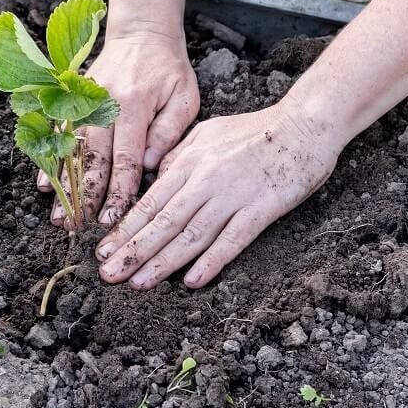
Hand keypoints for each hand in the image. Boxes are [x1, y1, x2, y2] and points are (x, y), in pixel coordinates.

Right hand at [40, 29, 198, 227]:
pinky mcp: (72, 99)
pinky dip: (51, 158)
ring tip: (59, 216)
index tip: (113, 218)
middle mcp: (104, 103)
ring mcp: (83, 100)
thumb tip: (149, 166)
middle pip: (93, 157)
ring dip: (65, 184)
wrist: (141, 32)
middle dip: (87, 195)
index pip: (126, 157)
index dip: (119, 190)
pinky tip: (45, 184)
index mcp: (135, 104)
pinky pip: (60, 132)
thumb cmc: (168, 69)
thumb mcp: (184, 97)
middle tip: (79, 226)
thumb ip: (169, 131)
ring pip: (73, 148)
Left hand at [94, 103, 339, 288]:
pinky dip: (211, 261)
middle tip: (108, 274)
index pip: (150, 201)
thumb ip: (179, 155)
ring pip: (191, 234)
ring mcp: (233, 195)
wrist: (305, 125)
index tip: (102, 250)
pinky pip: (232, 239)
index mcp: (190, 161)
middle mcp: (206, 179)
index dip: (125, 228)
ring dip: (163, 262)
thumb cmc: (256, 130)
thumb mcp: (207, 132)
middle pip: (163, 221)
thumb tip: (156, 176)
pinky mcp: (262, 208)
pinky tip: (192, 281)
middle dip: (133, 251)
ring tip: (139, 283)